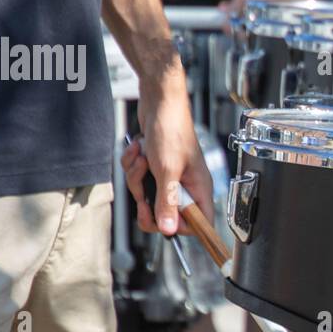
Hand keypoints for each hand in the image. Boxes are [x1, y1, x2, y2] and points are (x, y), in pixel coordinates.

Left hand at [129, 74, 212, 236]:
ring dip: (137, 177)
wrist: (159, 101)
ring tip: (142, 158)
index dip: (180, 227)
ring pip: (147, 194)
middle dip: (147, 200)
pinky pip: (139, 178)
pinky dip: (133, 165)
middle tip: (143, 190)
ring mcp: (170, 175)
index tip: (162, 220)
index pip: (199, 223)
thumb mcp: (167, 171)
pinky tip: (138, 149)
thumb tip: (169, 230)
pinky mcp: (155, 166)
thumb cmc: (171, 130)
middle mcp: (187, 185)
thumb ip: (167, 202)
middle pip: (166, 213)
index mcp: (199, 189)